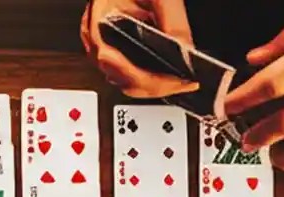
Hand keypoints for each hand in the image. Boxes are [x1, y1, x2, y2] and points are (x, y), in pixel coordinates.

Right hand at [80, 0, 197, 97]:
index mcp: (99, 26)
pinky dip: (148, 76)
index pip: (127, 71)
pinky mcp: (111, 45)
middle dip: (160, 88)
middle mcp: (96, 40)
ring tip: (180, 79)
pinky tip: (166, 72)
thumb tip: (186, 51)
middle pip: (127, 82)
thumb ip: (173, 22)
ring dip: (154, 85)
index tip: (184, 83)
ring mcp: (101, 45)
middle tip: (188, 84)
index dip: (158, 83)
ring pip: (126, 81)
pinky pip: (127, 71)